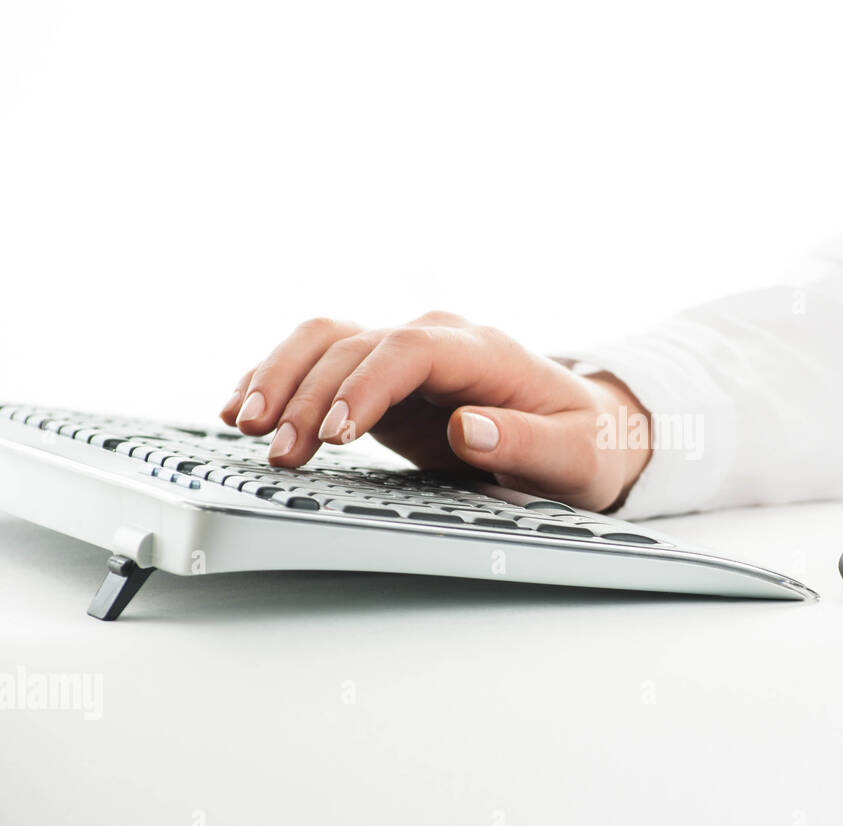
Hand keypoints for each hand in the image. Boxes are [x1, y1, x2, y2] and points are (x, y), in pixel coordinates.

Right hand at [219, 312, 651, 511]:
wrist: (585, 430)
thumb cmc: (583, 442)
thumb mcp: (573, 454)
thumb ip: (524, 442)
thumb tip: (471, 430)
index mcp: (483, 351)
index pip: (409, 350)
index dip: (366, 386)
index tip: (335, 433)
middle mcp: (436, 341)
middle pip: (353, 344)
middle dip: (308, 396)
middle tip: (279, 451)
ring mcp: (405, 356)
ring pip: (323, 342)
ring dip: (279, 380)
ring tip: (244, 428)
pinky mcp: (383, 381)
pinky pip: (318, 364)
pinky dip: (279, 381)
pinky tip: (243, 410)